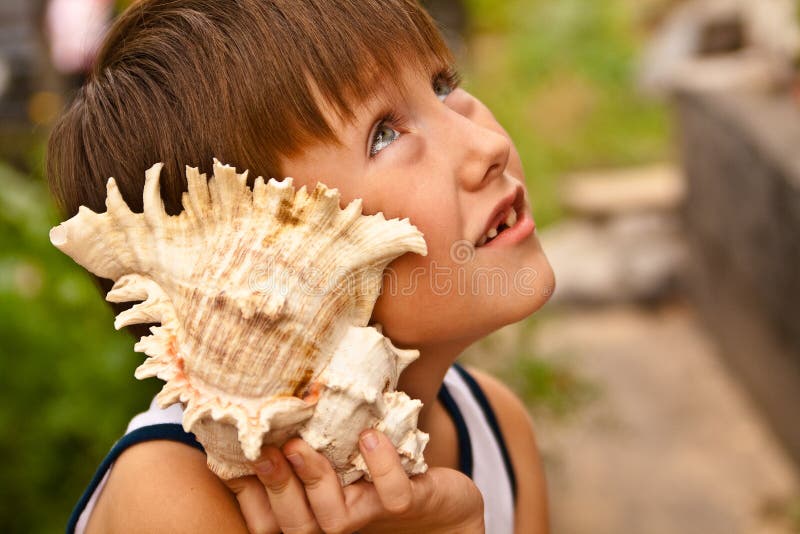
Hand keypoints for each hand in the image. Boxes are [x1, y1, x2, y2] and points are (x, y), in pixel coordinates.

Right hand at [224, 429, 484, 533]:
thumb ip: (306, 446)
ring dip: (314, 479)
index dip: (246, 494)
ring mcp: (373, 519)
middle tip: (263, 452)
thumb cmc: (381, 479)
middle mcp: (338, 526)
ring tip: (300, 445)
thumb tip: (257, 410)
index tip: (224, 456)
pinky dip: (382, 467)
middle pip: (294, 525)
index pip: (269, 520)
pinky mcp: (410, 504)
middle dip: (275, 489)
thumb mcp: (338, 461)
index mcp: (316, 515)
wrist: (449, 509)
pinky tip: (370, 437)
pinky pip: (393, 493)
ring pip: (334, 518)